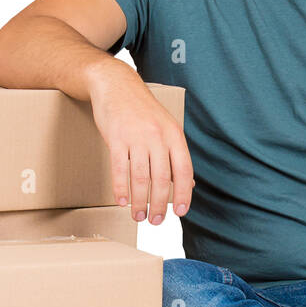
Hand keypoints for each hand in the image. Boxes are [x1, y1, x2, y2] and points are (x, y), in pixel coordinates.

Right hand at [88, 61, 193, 224]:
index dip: (184, 193)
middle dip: (160, 204)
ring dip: (140, 202)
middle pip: (162, 178)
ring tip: (139, 216)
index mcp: (174, 134)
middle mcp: (158, 136)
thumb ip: (176, 154)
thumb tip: (189, 183)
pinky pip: (120, 169)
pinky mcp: (116, 138)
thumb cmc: (142, 110)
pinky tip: (122, 201)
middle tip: (156, 221)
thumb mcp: (166, 127)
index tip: (181, 212)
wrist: (117, 85)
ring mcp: (136, 137)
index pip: (184, 170)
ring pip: (141, 178)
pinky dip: (121, 188)